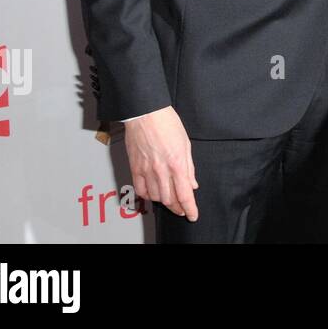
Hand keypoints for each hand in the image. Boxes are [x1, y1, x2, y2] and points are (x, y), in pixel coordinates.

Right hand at [124, 106, 197, 220]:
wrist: (145, 113)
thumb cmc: (167, 124)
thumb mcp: (186, 144)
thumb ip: (189, 167)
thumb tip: (192, 184)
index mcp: (177, 163)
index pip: (184, 194)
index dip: (189, 208)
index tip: (192, 215)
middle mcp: (161, 170)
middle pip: (169, 199)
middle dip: (178, 207)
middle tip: (183, 209)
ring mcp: (146, 170)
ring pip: (155, 196)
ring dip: (164, 202)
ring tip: (170, 200)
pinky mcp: (135, 167)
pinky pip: (140, 189)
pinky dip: (148, 195)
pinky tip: (153, 193)